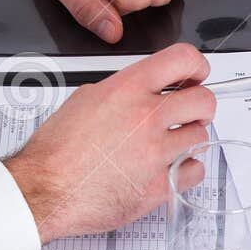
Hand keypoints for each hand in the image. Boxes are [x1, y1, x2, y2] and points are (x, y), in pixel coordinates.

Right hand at [4, 41, 214, 244]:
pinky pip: (195, 171)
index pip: (183, 60)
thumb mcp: (85, 100)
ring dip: (189, 140)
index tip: (196, 74)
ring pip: (201, 137)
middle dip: (199, 107)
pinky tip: (169, 168)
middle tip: (189, 114)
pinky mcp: (161, 185)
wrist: (45, 190)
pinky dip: (185, 170)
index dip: (196, 66)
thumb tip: (143, 88)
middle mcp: (146, 118)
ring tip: (169, 145)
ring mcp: (156, 153)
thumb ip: (122, 90)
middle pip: (204, 101)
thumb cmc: (57, 150)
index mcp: (127, 90)